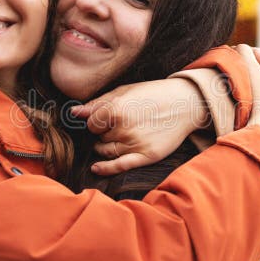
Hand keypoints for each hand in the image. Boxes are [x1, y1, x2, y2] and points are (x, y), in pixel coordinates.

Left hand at [69, 78, 209, 174]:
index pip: (91, 124)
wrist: (185, 104)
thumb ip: (98, 103)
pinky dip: (105, 168)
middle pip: (99, 138)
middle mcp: (124, 128)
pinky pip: (119, 166)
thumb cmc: (153, 94)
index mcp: (117, 109)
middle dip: (105, 134)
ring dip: (107, 147)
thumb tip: (74, 112)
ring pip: (106, 151)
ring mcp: (135, 143)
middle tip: (121, 125)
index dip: (97, 122)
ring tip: (121, 136)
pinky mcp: (145, 156)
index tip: (107, 118)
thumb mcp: (125, 91)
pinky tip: (96, 168)